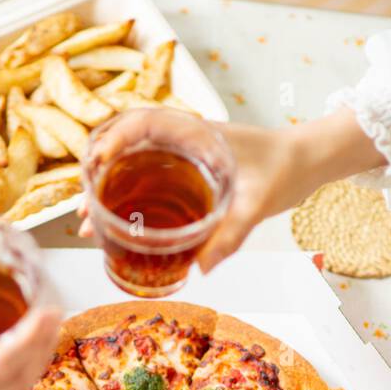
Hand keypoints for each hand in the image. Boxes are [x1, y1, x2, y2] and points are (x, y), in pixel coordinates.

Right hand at [78, 108, 384, 272]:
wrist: (307, 162)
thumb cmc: (284, 170)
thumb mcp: (258, 203)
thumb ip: (232, 234)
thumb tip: (201, 268)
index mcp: (194, 131)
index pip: (140, 121)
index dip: (111, 141)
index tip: (94, 167)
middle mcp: (182, 139)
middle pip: (123, 146)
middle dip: (96, 176)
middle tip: (83, 212)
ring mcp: (182, 156)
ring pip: (130, 165)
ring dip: (107, 191)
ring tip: (91, 225)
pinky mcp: (187, 174)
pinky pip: (146, 181)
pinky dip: (127, 200)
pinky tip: (120, 228)